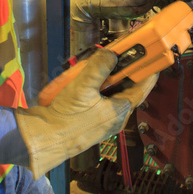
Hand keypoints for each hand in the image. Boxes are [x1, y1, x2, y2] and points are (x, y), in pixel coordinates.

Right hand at [14, 49, 157, 177]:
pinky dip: (90, 85)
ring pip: (107, 91)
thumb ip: (99, 67)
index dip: (147, 70)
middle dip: (118, 70)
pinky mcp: (86, 118)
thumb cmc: (66, 119)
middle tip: (113, 54)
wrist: (42, 139)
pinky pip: (94, 97)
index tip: (150, 56)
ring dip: (100, 77)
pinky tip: (77, 79)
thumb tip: (111, 54)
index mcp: (120, 111)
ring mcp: (100, 118)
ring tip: (89, 66)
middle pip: (123, 87)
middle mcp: (113, 116)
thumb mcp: (83, 87)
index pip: (142, 88)